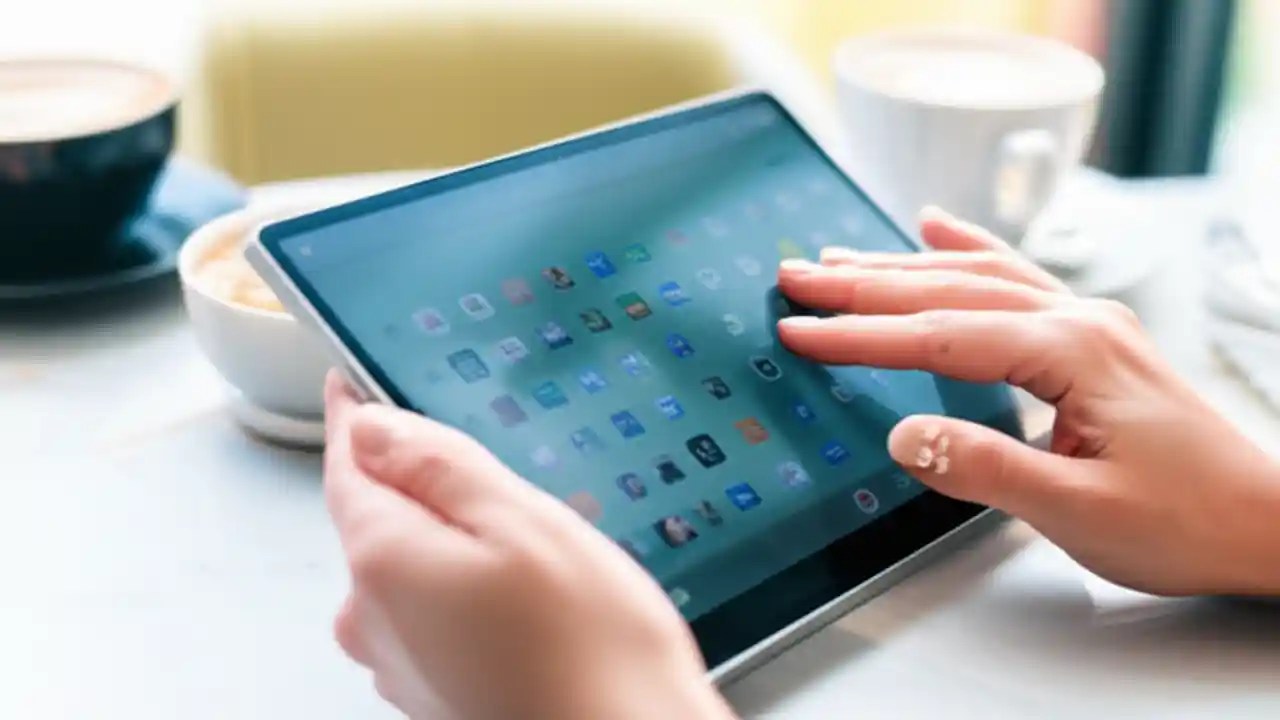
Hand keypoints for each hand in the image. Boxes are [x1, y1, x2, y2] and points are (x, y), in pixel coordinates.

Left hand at [321, 374, 733, 719]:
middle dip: (422, 484)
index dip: (352, 417)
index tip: (349, 382)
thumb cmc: (590, 648)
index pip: (346, 465)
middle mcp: (374, 620)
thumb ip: (438, 466)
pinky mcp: (437, 692)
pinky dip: (465, 587)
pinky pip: (433, 612)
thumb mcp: (524, 521)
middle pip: (379, 516)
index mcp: (385, 562)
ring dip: (451, 540)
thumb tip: (370, 427)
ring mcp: (403, 664)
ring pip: (410, 566)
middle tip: (502, 475)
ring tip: (533, 548)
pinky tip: (528, 598)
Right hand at [777, 207, 1279, 596]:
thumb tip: (905, 437)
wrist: (1266, 522)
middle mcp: (1077, 322)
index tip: (801, 331)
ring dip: (901, 265)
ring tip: (839, 259)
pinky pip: (1015, 276)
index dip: (861, 335)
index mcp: (1070, 353)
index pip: (939, 336)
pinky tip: (937, 227)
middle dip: (864, 284)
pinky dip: (968, 249)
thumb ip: (988, 469)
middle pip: (949, 290)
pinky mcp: (1090, 338)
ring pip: (977, 276)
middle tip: (795, 276)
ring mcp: (1086, 323)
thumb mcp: (1081, 510)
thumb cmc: (1188, 519)